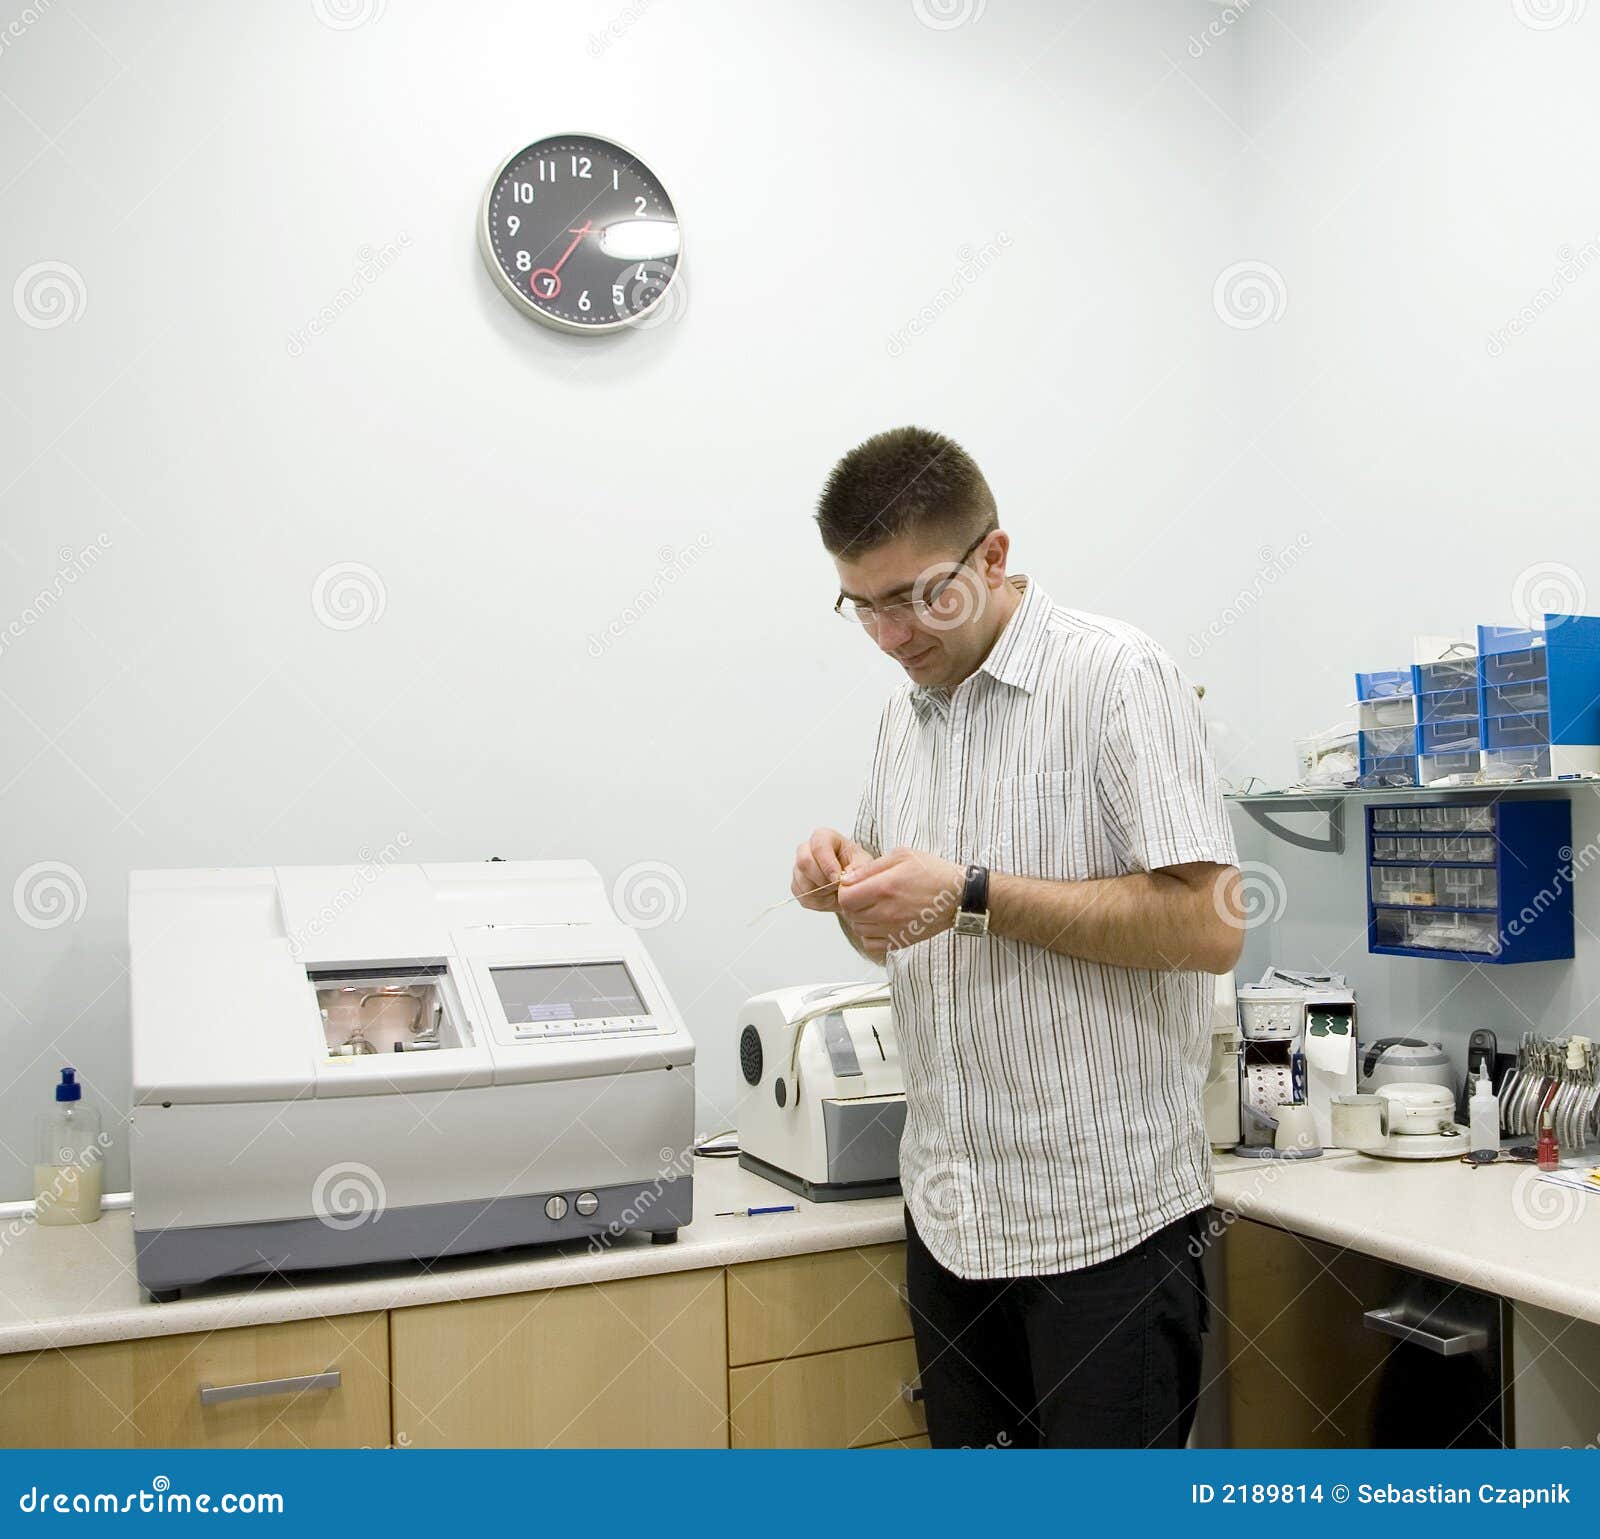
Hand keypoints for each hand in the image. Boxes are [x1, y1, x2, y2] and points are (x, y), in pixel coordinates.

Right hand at [791, 827, 868, 912]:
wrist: (849, 882)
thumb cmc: (855, 866)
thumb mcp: (864, 863)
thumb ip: (859, 867)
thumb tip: (845, 878)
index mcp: (823, 837)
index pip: (818, 845)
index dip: (828, 864)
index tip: (838, 878)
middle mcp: (806, 849)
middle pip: (804, 862)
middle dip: (823, 879)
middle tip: (837, 886)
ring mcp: (798, 868)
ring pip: (803, 882)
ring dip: (823, 892)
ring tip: (836, 889)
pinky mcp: (796, 885)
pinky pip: (803, 896)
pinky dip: (819, 901)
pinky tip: (829, 895)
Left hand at [837, 846, 963, 955]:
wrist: (958, 895)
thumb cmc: (933, 873)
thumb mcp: (901, 856)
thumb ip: (870, 868)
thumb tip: (847, 878)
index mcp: (884, 887)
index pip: (845, 898)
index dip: (844, 890)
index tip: (853, 884)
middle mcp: (886, 911)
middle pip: (849, 914)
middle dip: (851, 903)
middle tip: (863, 894)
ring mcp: (893, 929)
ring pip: (858, 929)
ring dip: (860, 918)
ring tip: (874, 906)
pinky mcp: (900, 941)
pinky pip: (870, 944)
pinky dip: (869, 934)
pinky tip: (879, 922)